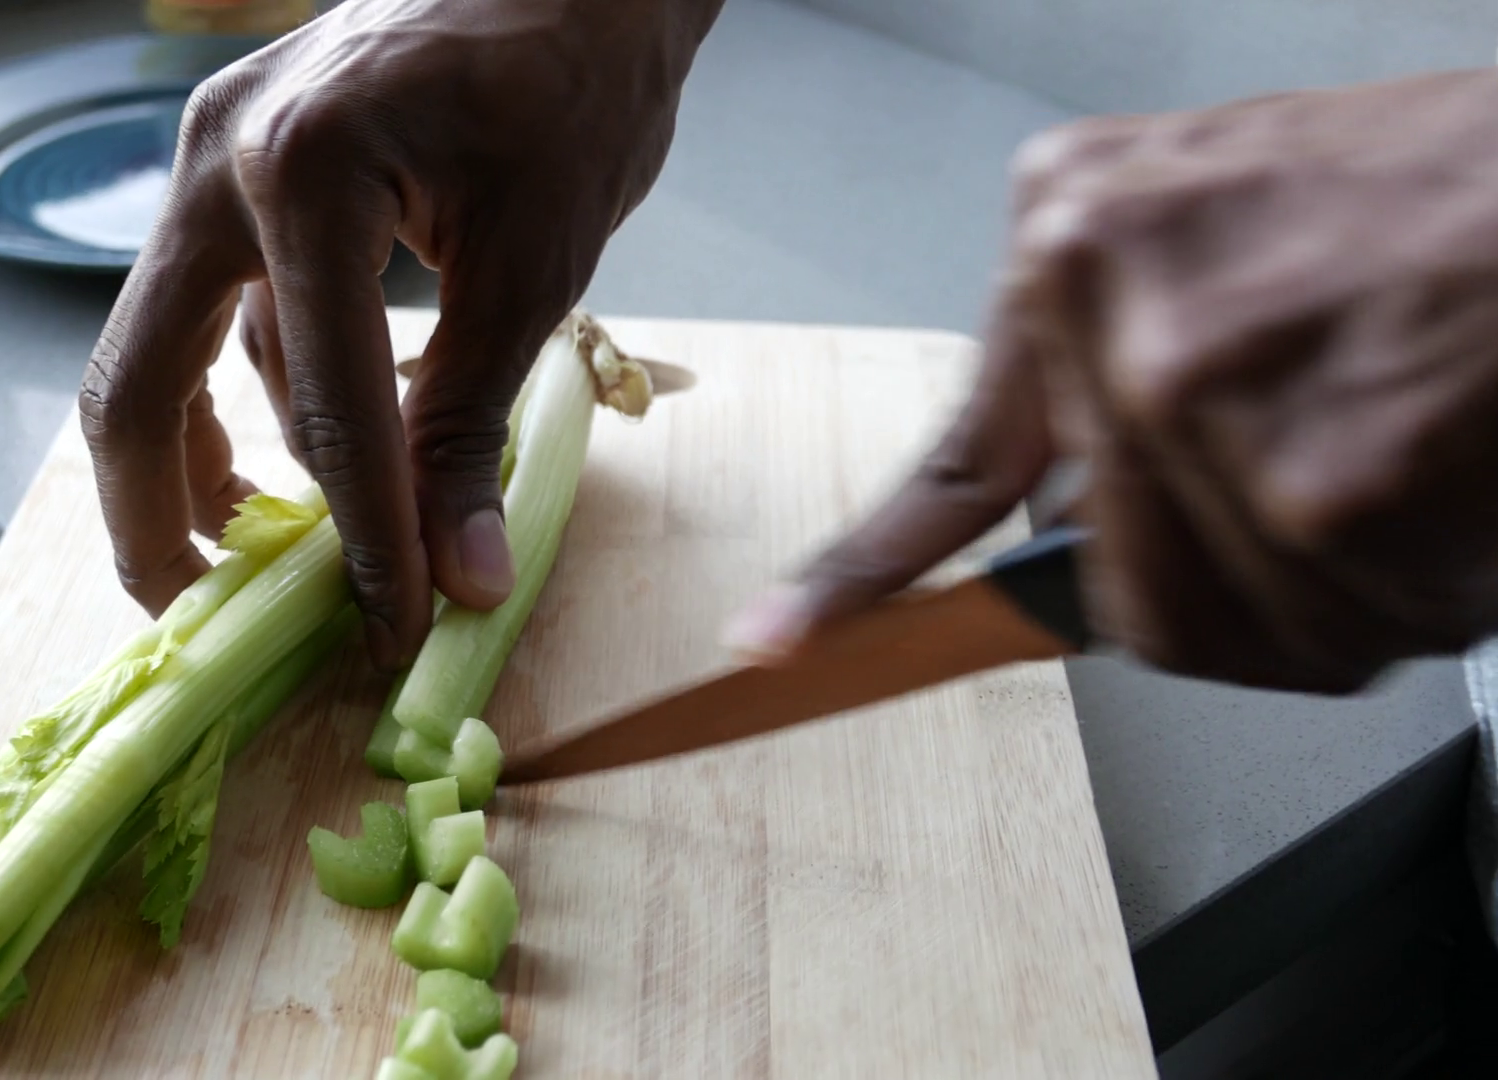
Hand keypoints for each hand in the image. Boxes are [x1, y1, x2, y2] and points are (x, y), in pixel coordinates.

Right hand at [82, 0, 722, 667]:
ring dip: (199, 458)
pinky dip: (259, 389)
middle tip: (199, 616)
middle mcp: (221, 161)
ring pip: (162, 343)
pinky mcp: (243, 162)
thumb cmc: (576, 78)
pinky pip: (225, 301)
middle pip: (136, 379)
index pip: (322, 410)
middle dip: (157, 520)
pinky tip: (316, 451)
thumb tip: (461, 578)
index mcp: (304, 176)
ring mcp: (216, 154)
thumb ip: (472, 427)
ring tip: (260, 556)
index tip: (388, 627)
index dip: (361, 541)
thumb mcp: (534, 267)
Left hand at [727, 71, 1497, 691]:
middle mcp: (1115, 311)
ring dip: (1353, 589)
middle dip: (1246, 584)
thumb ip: (1125, 366)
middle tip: (1346, 491)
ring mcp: (1205, 402)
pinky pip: (1355, 631)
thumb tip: (1079, 526)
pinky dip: (1434, 586)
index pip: (954, 462)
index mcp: (1075, 238)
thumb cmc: (1452, 198)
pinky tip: (1461, 474)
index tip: (781, 644)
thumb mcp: (1229, 225)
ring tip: (1417, 454)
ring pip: (1244, 628)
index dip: (865, 575)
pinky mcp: (1321, 488)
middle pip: (1129, 593)